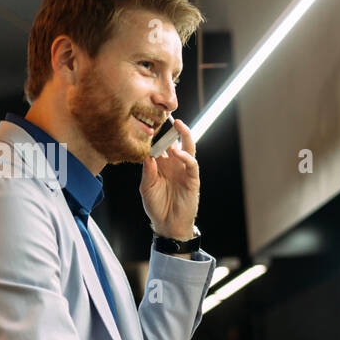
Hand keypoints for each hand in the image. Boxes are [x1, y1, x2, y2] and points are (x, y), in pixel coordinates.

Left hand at [140, 118, 198, 240]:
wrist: (167, 224)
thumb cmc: (156, 206)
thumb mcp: (147, 187)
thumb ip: (148, 171)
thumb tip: (148, 154)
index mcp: (161, 164)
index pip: (160, 144)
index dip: (157, 133)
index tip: (150, 119)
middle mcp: (173, 164)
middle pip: (176, 141)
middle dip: (173, 129)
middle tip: (169, 115)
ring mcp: (184, 171)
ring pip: (188, 148)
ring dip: (184, 136)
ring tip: (178, 125)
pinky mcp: (192, 179)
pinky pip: (192, 164)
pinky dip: (186, 157)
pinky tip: (178, 153)